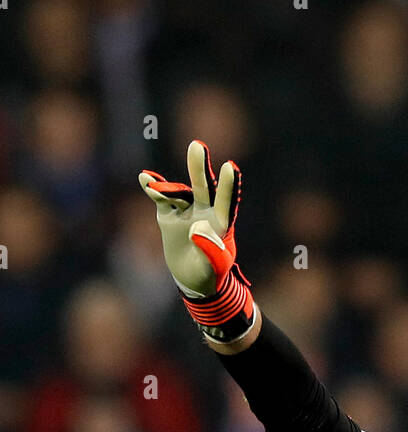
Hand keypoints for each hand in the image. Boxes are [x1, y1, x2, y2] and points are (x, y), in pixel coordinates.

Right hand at [139, 140, 255, 343]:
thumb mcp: (213, 267)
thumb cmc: (209, 273)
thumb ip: (210, 250)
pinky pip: (161, 198)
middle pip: (203, 187)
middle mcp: (205, 211)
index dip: (228, 186)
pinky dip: (153, 188)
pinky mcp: (169, 213)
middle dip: (199, 168)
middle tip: (197, 146)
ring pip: (179, 192)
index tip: (231, 167)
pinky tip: (145, 178)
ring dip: (168, 186)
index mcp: (221, 223)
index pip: (226, 202)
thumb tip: (198, 229)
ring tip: (153, 186)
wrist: (192, 277)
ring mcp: (187, 210)